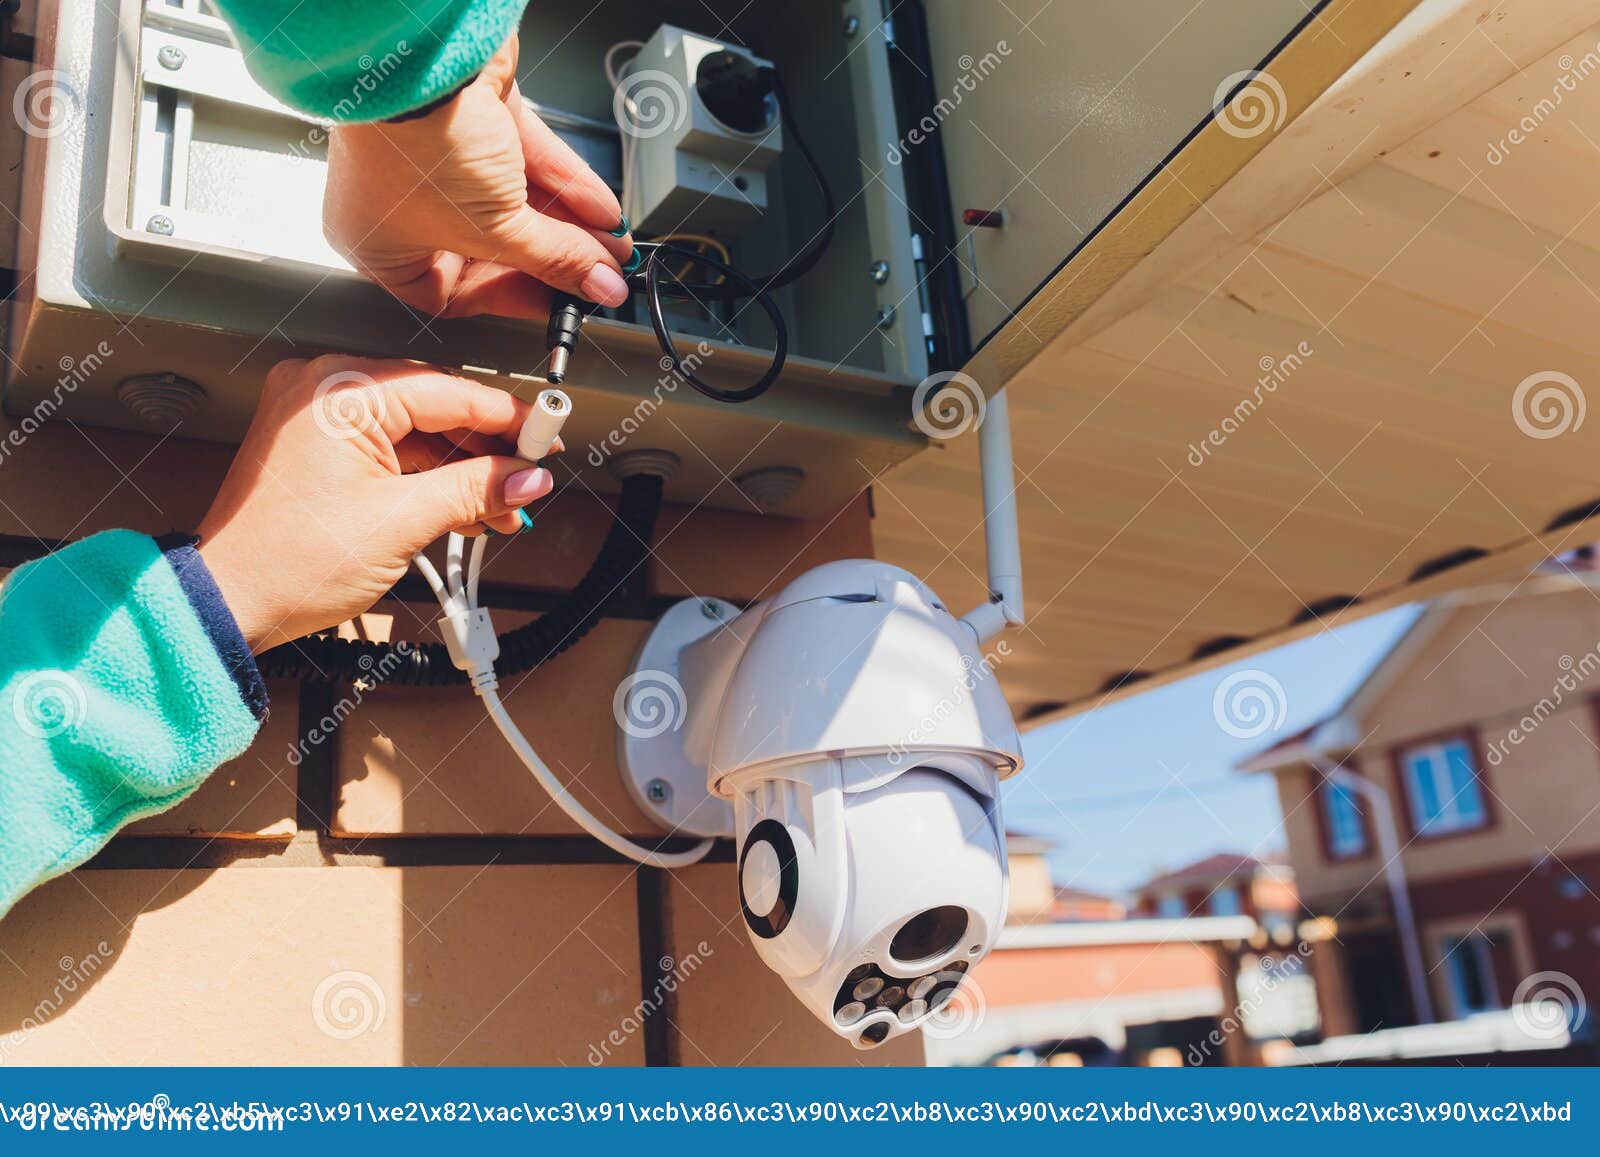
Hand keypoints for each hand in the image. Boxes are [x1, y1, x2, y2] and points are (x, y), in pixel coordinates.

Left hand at [197, 356, 556, 651]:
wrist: (227, 604)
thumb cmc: (286, 564)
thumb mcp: (401, 523)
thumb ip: (474, 490)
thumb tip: (527, 477)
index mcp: (338, 391)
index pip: (448, 391)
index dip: (508, 420)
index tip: (549, 438)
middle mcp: (323, 388)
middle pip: (435, 408)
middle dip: (486, 453)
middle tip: (528, 482)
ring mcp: (316, 415)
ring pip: (416, 431)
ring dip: (461, 471)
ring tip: (498, 511)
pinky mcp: (316, 445)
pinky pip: (389, 447)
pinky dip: (426, 477)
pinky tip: (462, 507)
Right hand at [323, 34, 632, 317]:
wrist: (422, 58)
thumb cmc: (415, 144)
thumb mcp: (496, 227)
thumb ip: (555, 261)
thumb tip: (596, 286)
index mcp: (382, 244)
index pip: (455, 292)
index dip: (511, 298)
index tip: (558, 302)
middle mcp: (406, 201)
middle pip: (494, 247)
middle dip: (553, 259)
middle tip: (598, 276)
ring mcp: (442, 154)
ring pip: (516, 202)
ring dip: (570, 225)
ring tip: (611, 246)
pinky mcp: (479, 113)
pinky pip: (526, 160)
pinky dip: (564, 183)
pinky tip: (602, 209)